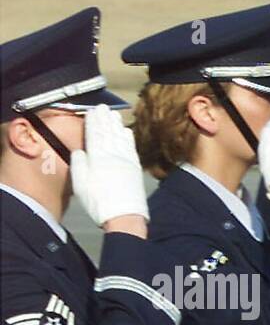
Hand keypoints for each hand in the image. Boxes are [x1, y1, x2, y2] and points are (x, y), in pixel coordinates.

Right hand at [70, 105, 148, 227]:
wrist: (125, 217)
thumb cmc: (99, 202)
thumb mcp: (80, 182)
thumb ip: (79, 163)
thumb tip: (80, 151)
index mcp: (98, 157)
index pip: (95, 133)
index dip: (93, 121)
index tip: (92, 110)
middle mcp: (114, 155)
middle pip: (108, 133)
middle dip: (105, 119)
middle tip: (103, 107)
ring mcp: (126, 162)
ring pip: (120, 138)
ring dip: (117, 125)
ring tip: (114, 115)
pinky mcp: (135, 169)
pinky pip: (131, 148)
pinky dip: (128, 138)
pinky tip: (127, 132)